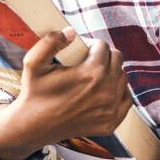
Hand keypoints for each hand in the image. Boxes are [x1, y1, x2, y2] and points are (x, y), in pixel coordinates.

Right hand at [0, 29, 133, 159]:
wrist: (33, 127)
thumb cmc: (33, 93)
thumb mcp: (33, 62)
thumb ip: (51, 41)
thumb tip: (71, 32)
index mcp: (92, 73)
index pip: (102, 46)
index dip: (91, 44)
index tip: (81, 49)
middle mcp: (107, 91)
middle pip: (117, 59)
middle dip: (104, 55)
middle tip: (88, 60)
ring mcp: (111, 109)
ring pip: (123, 78)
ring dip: (111, 72)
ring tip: (93, 75)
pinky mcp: (111, 122)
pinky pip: (126, 99)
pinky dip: (117, 92)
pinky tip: (102, 90)